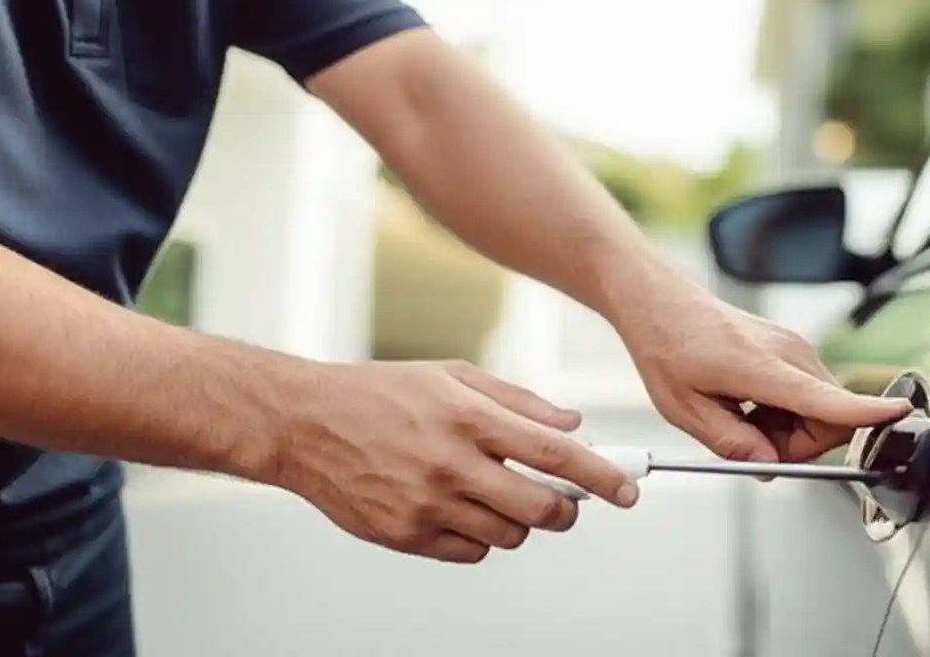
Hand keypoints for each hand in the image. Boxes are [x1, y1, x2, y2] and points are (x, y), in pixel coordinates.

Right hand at [271, 361, 636, 562]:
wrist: (304, 424)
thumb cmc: (375, 394)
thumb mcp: (451, 377)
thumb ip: (517, 401)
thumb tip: (569, 425)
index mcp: (466, 418)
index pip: (554, 454)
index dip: (600, 475)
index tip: (625, 489)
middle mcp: (450, 464)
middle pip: (541, 509)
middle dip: (567, 510)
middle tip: (565, 501)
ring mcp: (427, 505)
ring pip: (509, 536)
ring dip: (520, 522)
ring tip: (496, 493)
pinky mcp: (407, 536)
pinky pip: (471, 552)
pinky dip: (481, 537)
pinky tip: (462, 508)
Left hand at [615, 286, 908, 462]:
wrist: (663, 305)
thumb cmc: (668, 349)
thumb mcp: (685, 411)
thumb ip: (731, 444)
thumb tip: (769, 466)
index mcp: (760, 368)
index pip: (827, 398)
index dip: (868, 413)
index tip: (901, 415)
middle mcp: (788, 354)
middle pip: (829, 419)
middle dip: (797, 446)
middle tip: (749, 442)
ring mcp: (794, 348)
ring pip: (821, 409)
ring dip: (788, 428)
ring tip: (740, 414)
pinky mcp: (794, 348)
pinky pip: (808, 393)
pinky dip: (784, 410)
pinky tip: (749, 401)